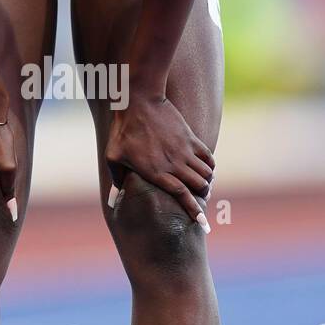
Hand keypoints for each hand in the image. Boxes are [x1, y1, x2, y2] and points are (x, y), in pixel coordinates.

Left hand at [105, 92, 213, 228]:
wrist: (139, 102)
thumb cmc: (123, 130)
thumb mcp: (113, 156)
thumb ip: (117, 180)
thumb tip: (113, 201)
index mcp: (156, 172)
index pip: (182, 196)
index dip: (194, 211)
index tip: (203, 222)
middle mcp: (174, 164)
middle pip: (199, 186)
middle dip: (203, 197)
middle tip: (201, 199)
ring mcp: (185, 151)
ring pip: (206, 174)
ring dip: (207, 182)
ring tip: (203, 186)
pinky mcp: (191, 139)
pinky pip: (209, 158)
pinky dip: (211, 167)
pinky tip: (207, 169)